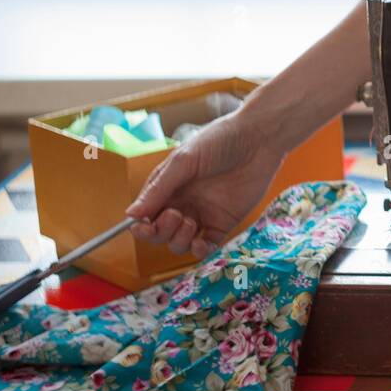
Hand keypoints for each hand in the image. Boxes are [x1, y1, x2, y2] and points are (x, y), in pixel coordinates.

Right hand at [125, 111, 286, 256]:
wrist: (259, 139)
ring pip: (180, 243)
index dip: (141, 227)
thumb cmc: (219, 140)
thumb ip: (159, 189)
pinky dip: (200, 251)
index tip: (143, 227)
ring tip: (190, 222)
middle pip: (160, 233)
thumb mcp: (184, 161)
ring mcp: (203, 214)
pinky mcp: (224, 222)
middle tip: (175, 215)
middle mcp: (182, 203)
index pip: (146, 215)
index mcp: (168, 187)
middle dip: (161, 232)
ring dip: (179, 240)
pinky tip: (201, 243)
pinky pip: (207, 246)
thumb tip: (131, 215)